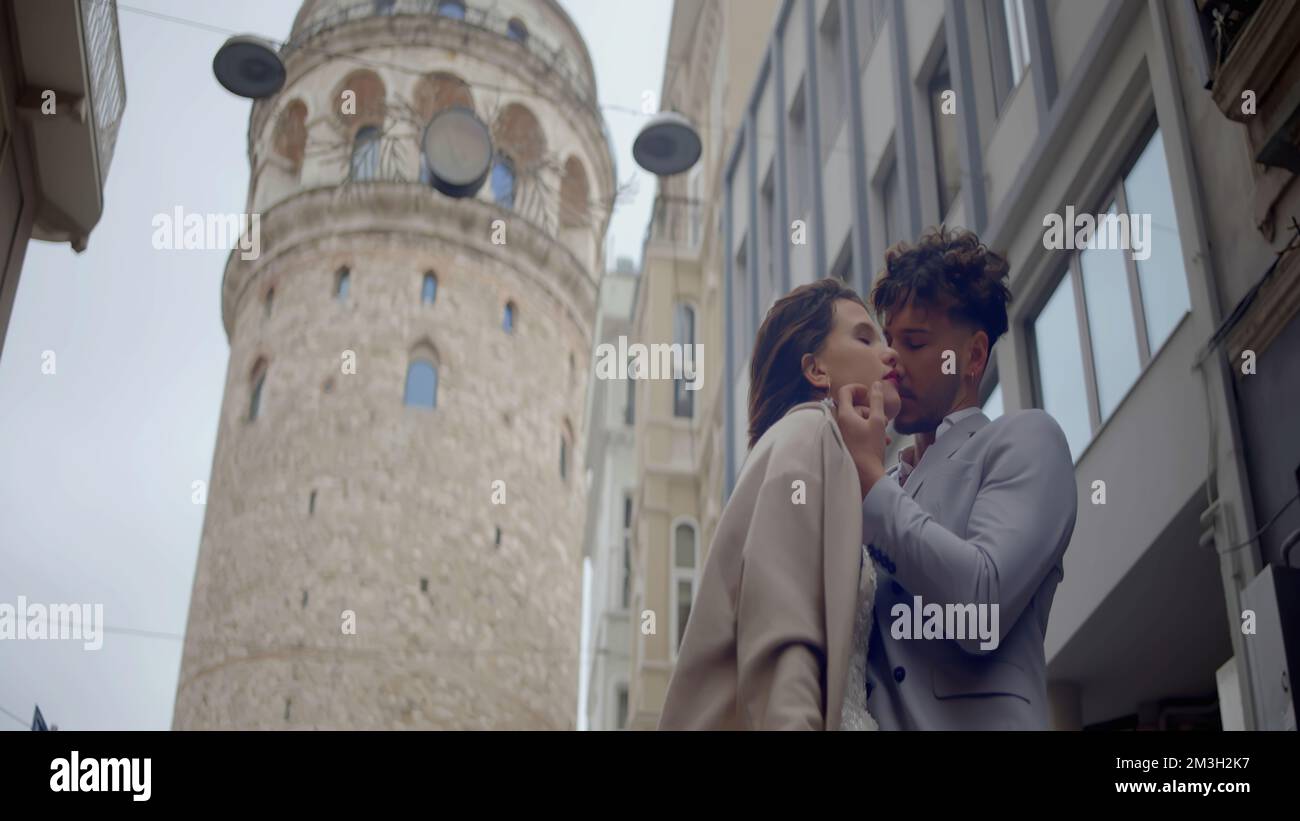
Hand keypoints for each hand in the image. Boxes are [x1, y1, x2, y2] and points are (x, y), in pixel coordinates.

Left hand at [834, 381, 898, 498]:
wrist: (865, 475)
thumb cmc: (870, 449)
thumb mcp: (878, 421)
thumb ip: (877, 401)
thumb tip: (876, 385)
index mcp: (844, 415)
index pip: (845, 391)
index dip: (858, 388)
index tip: (869, 393)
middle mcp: (839, 423)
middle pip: (854, 408)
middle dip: (871, 411)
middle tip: (883, 420)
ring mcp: (841, 434)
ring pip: (857, 421)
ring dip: (872, 423)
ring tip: (885, 433)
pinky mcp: (845, 443)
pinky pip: (856, 432)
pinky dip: (868, 433)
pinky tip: (882, 441)